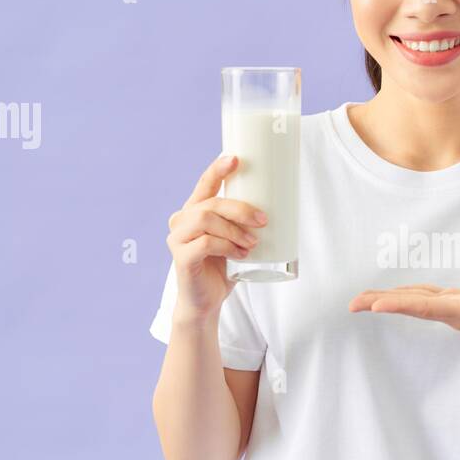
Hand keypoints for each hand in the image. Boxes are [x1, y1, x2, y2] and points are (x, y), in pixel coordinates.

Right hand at [166, 154, 267, 320]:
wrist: (206, 301)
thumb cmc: (223, 267)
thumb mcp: (236, 239)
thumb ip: (245, 223)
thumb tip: (281, 205)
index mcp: (194, 211)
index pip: (205, 184)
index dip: (218, 169)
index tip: (235, 159)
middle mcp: (181, 220)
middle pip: (210, 204)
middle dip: (240, 209)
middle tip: (263, 221)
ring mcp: (177, 238)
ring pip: (206, 220)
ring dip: (235, 230)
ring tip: (252, 243)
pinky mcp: (181, 258)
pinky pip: (204, 244)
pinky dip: (227, 247)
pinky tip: (240, 255)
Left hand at [348, 284, 459, 348]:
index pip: (430, 307)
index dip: (403, 305)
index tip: (377, 306)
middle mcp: (454, 313)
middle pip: (413, 308)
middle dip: (383, 305)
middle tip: (351, 305)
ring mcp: (452, 311)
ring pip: (414, 303)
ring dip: (386, 301)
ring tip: (358, 301)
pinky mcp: (454, 305)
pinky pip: (423, 299)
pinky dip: (403, 295)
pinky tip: (388, 295)